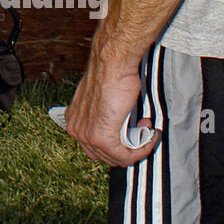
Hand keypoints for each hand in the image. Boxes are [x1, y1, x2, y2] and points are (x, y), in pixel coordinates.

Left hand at [66, 50, 157, 167]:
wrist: (113, 64)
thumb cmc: (111, 76)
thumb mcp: (102, 100)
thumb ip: (103, 116)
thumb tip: (118, 127)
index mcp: (74, 120)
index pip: (94, 147)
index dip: (118, 143)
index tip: (133, 130)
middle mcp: (76, 130)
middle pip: (105, 156)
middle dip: (127, 147)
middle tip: (142, 129)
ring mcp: (87, 136)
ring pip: (116, 158)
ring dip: (137, 147)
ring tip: (146, 127)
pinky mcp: (101, 138)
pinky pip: (125, 156)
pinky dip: (141, 150)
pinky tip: (150, 136)